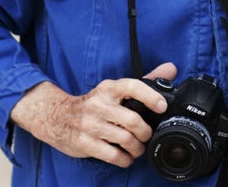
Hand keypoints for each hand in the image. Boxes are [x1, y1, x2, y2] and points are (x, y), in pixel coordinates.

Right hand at [10, 62, 177, 166]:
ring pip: (124, 139)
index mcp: (108, 88)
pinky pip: (112, 155)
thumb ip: (144, 81)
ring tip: (138, 149)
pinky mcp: (84, 143)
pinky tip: (126, 158)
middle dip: (145, 132)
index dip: (150, 96)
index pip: (131, 86)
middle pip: (132, 120)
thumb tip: (171, 68)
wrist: (56, 117)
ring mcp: (90, 125)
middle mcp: (99, 104)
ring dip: (137, 148)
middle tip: (147, 136)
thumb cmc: (93, 104)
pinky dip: (124, 160)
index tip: (162, 106)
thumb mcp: (113, 89)